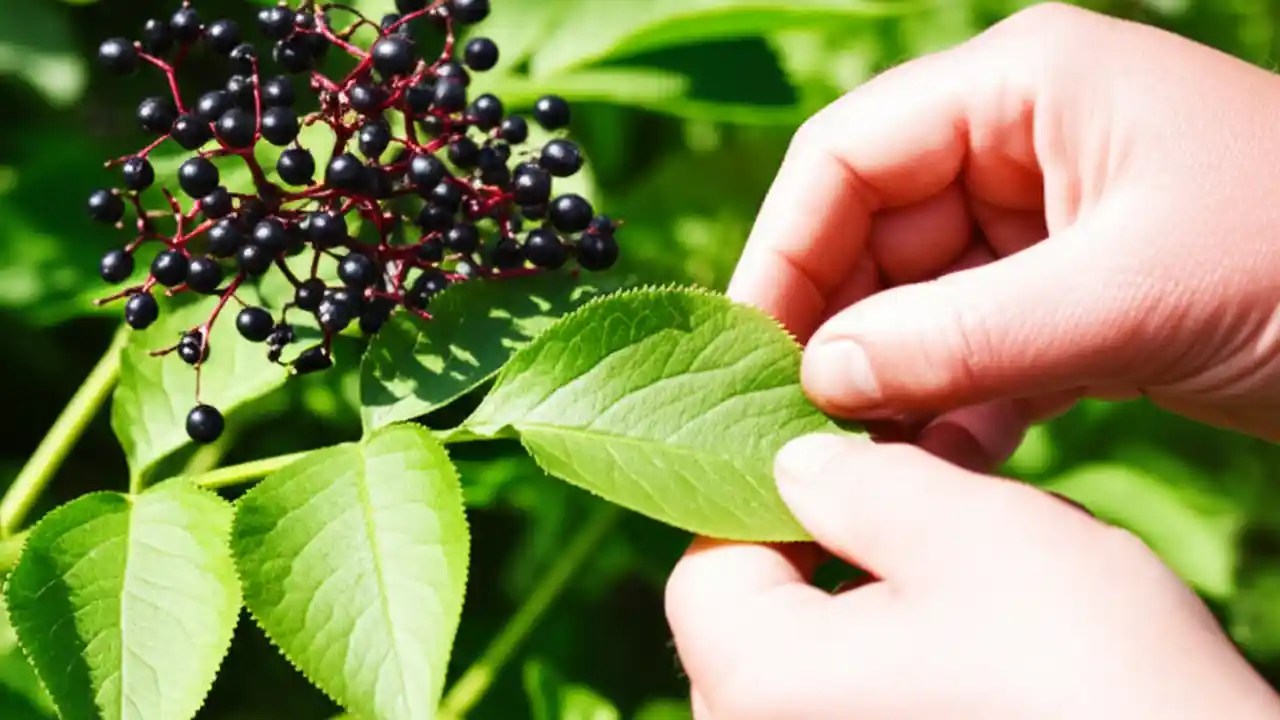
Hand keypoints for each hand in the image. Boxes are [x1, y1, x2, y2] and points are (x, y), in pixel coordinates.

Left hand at [666, 434, 1279, 718]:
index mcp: (756, 686)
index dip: (765, 492)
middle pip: (755, 619)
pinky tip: (984, 635)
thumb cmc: (1089, 677)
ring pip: (817, 665)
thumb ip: (855, 482)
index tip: (840, 455)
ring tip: (966, 565)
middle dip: (828, 543)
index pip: (706, 566)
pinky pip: (863, 705)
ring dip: (875, 597)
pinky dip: (903, 658)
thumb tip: (795, 467)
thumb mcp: (968, 532)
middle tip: (915, 497)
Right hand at [729, 2, 1279, 441]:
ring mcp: (1045, 226)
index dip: (784, 250)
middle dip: (838, 332)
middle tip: (800, 428)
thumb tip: (823, 376)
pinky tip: (942, 462)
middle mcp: (1019, 145)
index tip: (754, 350)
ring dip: (893, 383)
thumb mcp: (1128, 292)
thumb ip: (961, 334)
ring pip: (918, 304)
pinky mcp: (1072, 298)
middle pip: (872, 235)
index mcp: (1022, 88)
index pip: (847, 156)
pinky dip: (954, 406)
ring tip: (866, 460)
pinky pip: (976, 348)